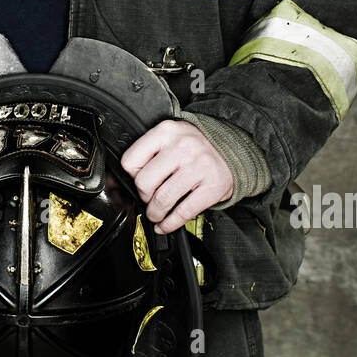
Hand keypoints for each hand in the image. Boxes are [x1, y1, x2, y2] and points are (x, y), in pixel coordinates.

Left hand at [120, 120, 233, 234]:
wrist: (234, 148)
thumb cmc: (196, 146)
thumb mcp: (172, 137)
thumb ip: (150, 152)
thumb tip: (123, 181)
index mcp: (167, 132)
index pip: (131, 160)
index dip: (131, 176)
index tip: (138, 181)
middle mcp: (182, 146)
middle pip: (144, 183)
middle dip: (143, 197)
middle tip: (149, 199)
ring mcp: (199, 166)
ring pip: (162, 200)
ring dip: (155, 214)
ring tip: (156, 214)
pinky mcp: (213, 186)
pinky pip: (184, 212)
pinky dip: (170, 224)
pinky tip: (166, 224)